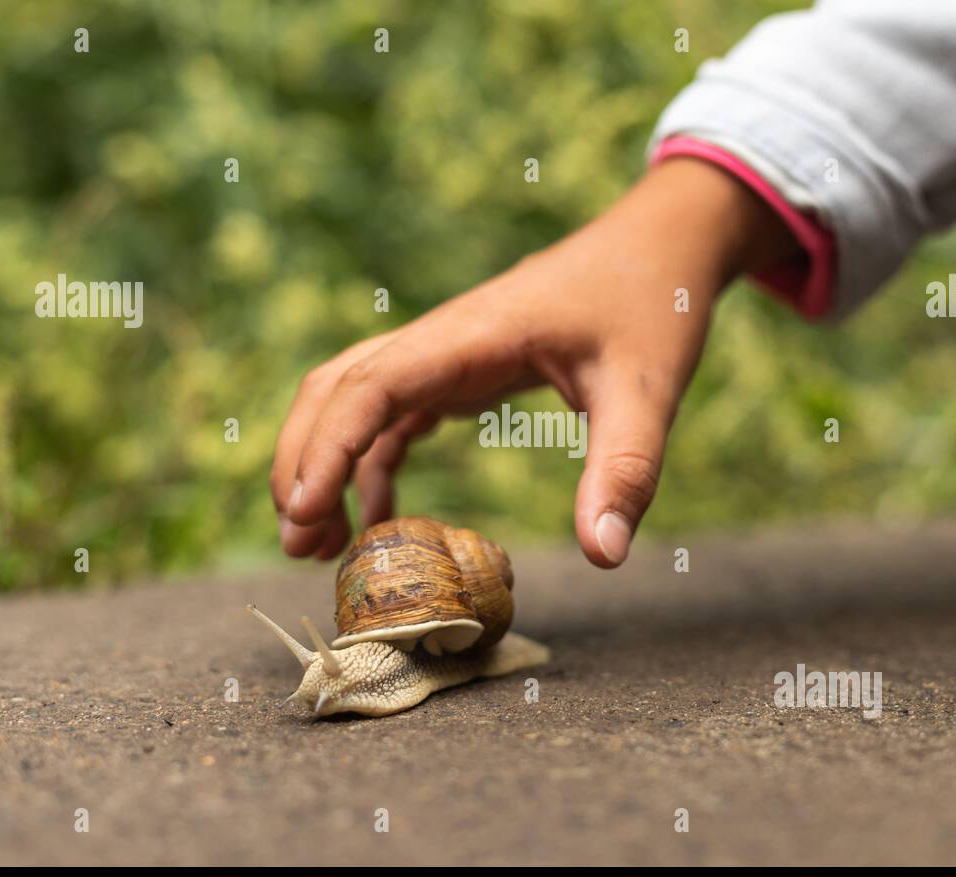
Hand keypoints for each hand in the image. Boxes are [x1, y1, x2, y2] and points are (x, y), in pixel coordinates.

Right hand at [271, 157, 798, 565]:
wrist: (660, 245)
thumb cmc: (651, 304)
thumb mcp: (646, 390)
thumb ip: (625, 469)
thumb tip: (603, 554)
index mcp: (473, 336)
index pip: (372, 384)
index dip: (328, 445)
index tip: (303, 508)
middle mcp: (443, 341)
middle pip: (336, 388)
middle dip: (302, 461)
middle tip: (295, 543)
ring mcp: (446, 354)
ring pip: (352, 399)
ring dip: (324, 462)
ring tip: (315, 543)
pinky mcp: (461, 370)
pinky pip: (392, 415)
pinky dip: (369, 465)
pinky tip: (375, 518)